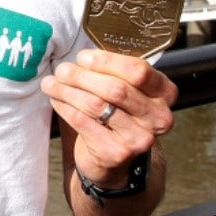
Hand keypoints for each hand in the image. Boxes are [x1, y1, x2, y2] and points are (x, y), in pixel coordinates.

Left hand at [41, 49, 176, 183]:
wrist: (115, 157)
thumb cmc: (118, 112)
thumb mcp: (126, 89)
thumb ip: (114, 71)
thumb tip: (83, 57)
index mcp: (164, 93)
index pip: (138, 71)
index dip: (107, 61)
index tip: (83, 58)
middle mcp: (158, 117)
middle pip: (116, 89)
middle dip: (82, 76)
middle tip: (62, 70)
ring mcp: (139, 138)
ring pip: (97, 105)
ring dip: (68, 90)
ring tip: (51, 83)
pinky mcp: (117, 153)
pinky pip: (84, 123)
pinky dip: (65, 108)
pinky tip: (56, 100)